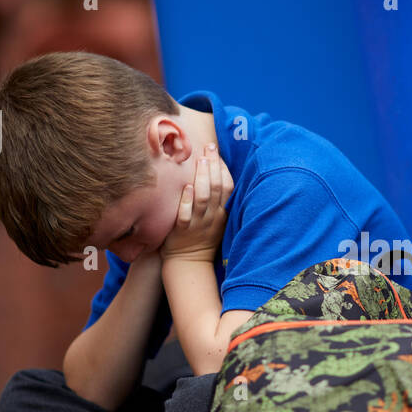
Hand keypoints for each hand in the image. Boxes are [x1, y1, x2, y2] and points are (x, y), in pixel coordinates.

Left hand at [160, 143, 234, 261]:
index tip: (216, 150)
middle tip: (208, 147)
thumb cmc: (200, 238)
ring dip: (202, 178)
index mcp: (222, 213)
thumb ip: (216, 199)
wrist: (189, 264)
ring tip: (200, 160)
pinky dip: (187, 200)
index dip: (223, 167)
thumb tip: (213, 173)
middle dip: (214, 166)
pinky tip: (186, 187)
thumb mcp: (215, 220)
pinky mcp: (183, 231)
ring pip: (204, 198)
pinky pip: (186, 215)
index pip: (228, 186)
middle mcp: (213, 217)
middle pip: (217, 188)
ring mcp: (198, 224)